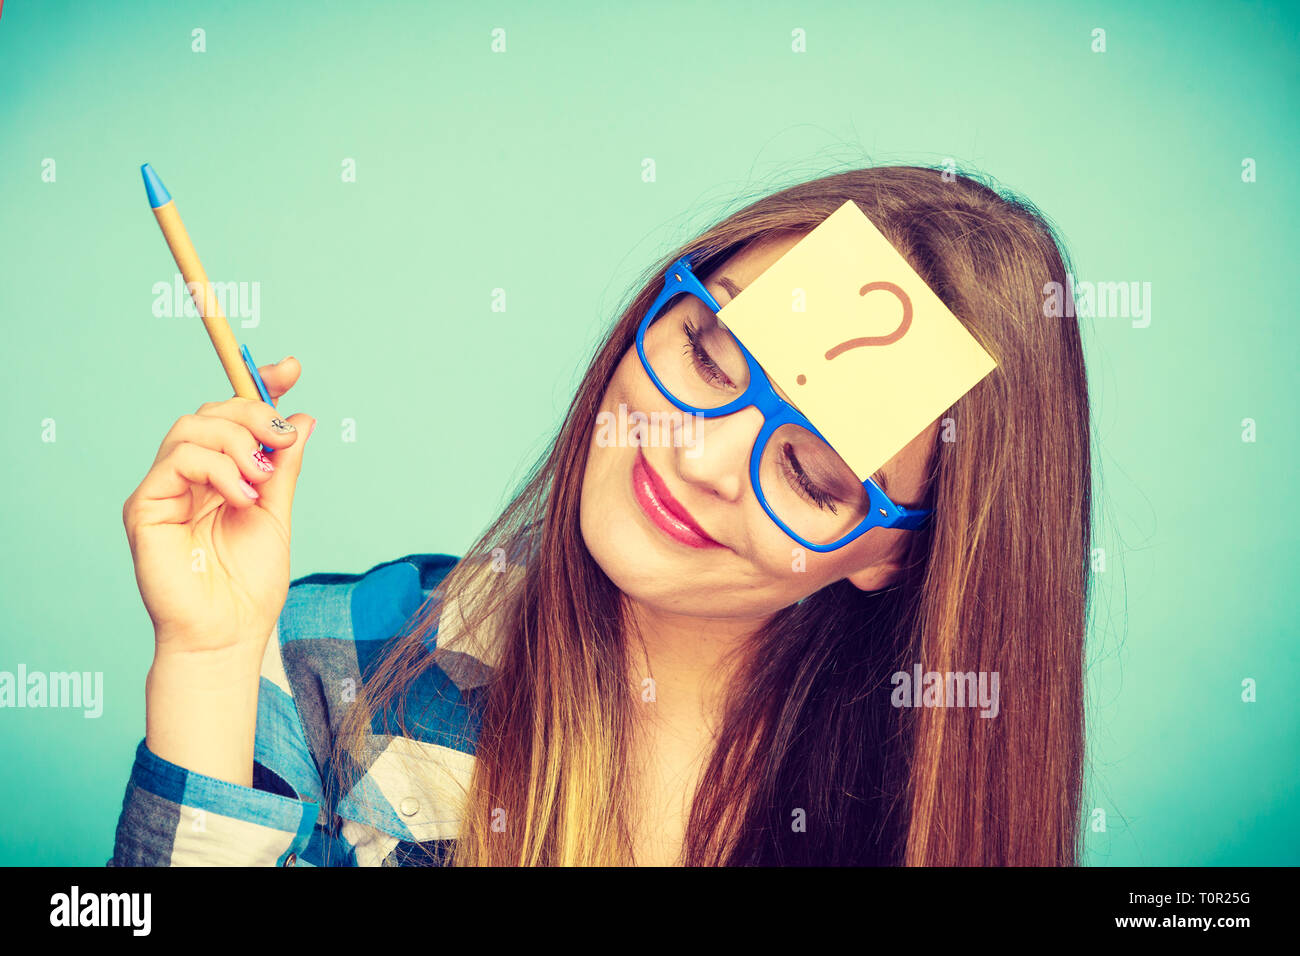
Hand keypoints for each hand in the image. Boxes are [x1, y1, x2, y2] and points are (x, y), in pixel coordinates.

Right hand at [122, 357, 314, 659]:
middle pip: (211, 412)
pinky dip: (216, 467)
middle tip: (282, 439)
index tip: (291, 369)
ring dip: (237, 442)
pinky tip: (240, 495)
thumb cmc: (249, 585)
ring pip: (192, 427)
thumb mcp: (277, 513)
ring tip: (260, 481)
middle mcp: (188, 476)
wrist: (228, 635)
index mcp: (220, 475)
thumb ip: (284, 467)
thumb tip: (301, 418)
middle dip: (252, 412)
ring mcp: (164, 489)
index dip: (259, 385)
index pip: (232, 417)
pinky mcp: (145, 505)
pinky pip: (177, 458)